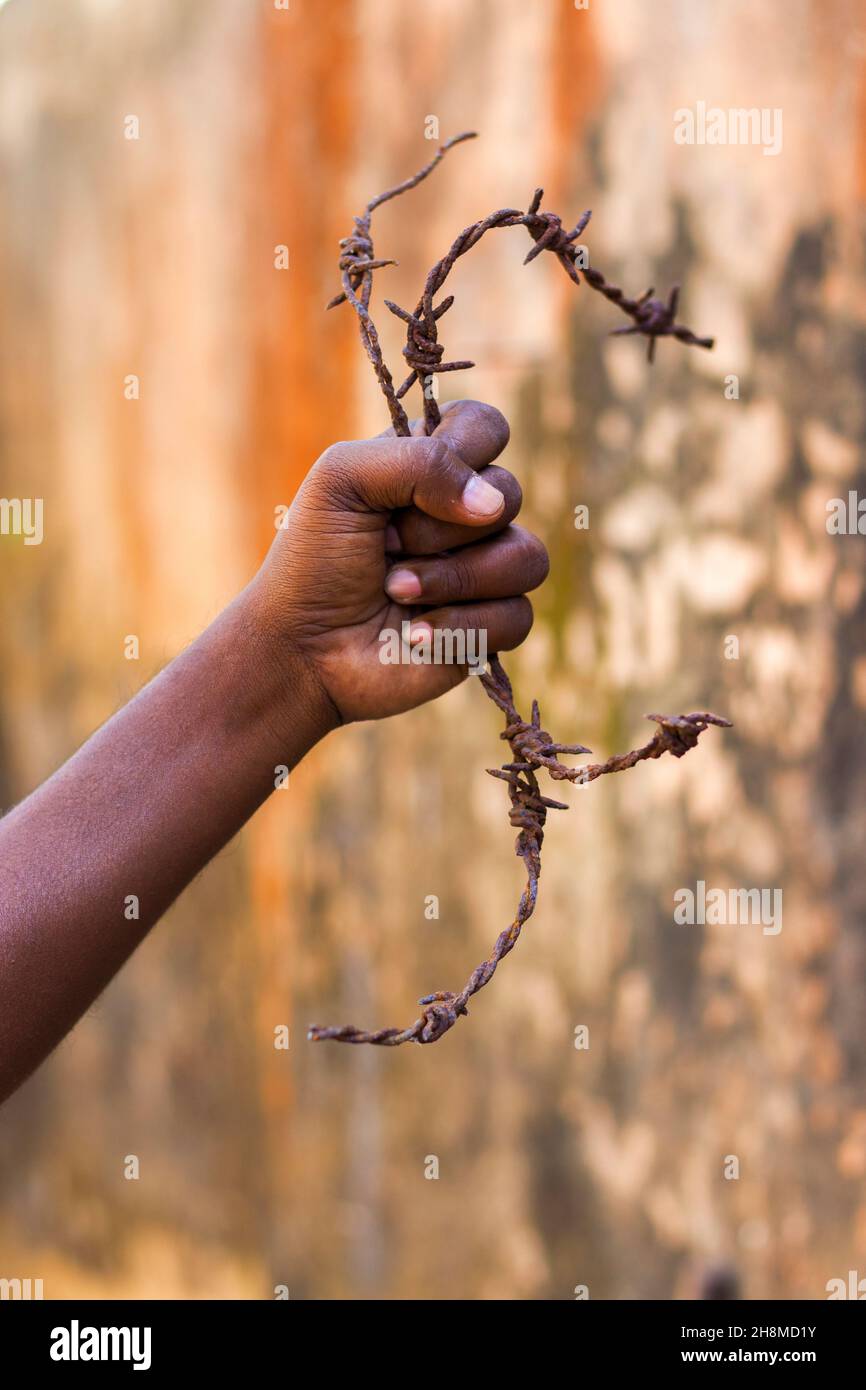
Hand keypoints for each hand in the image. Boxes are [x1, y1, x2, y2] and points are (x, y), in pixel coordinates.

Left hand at [253, 400, 548, 724]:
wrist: (302, 647)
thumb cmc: (314, 561)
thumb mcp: (343, 479)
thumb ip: (420, 461)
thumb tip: (493, 505)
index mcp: (430, 468)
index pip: (486, 428)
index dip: (465, 448)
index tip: (411, 482)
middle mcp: (463, 516)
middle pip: (509, 495)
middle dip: (437, 527)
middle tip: (386, 547)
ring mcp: (482, 572)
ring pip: (526, 558)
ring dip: (453, 577)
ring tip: (396, 591)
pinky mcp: (489, 628)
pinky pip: (518, 616)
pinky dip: (460, 625)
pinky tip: (415, 634)